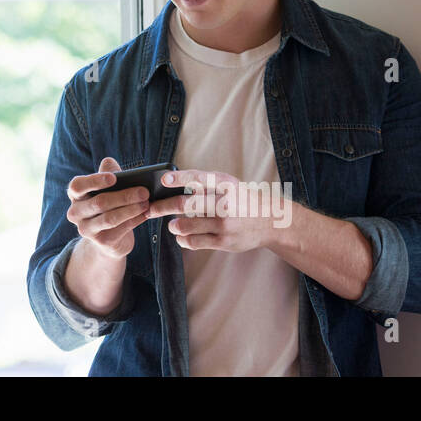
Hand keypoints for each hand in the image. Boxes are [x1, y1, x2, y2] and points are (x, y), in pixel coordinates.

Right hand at [65, 157, 153, 260]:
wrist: (108, 238)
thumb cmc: (108, 205)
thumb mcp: (107, 189)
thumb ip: (108, 174)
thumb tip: (109, 162)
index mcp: (75, 196)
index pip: (77, 186)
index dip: (94, 181)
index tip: (113, 178)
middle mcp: (76, 213)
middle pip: (99, 203)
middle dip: (124, 196)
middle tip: (144, 190)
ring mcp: (87, 230)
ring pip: (110, 218)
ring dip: (131, 209)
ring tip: (147, 202)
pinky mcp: (102, 242)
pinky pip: (120, 230)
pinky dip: (135, 220)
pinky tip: (146, 214)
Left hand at [147, 168, 274, 253]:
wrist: (269, 221)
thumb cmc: (240, 199)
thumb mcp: (229, 185)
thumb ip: (205, 184)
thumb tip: (170, 186)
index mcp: (225, 184)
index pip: (198, 178)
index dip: (179, 178)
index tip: (163, 180)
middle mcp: (224, 203)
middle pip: (185, 204)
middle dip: (163, 206)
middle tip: (151, 208)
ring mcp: (224, 224)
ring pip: (186, 225)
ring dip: (172, 225)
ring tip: (171, 224)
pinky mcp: (224, 241)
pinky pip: (194, 242)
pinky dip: (182, 239)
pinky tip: (181, 236)